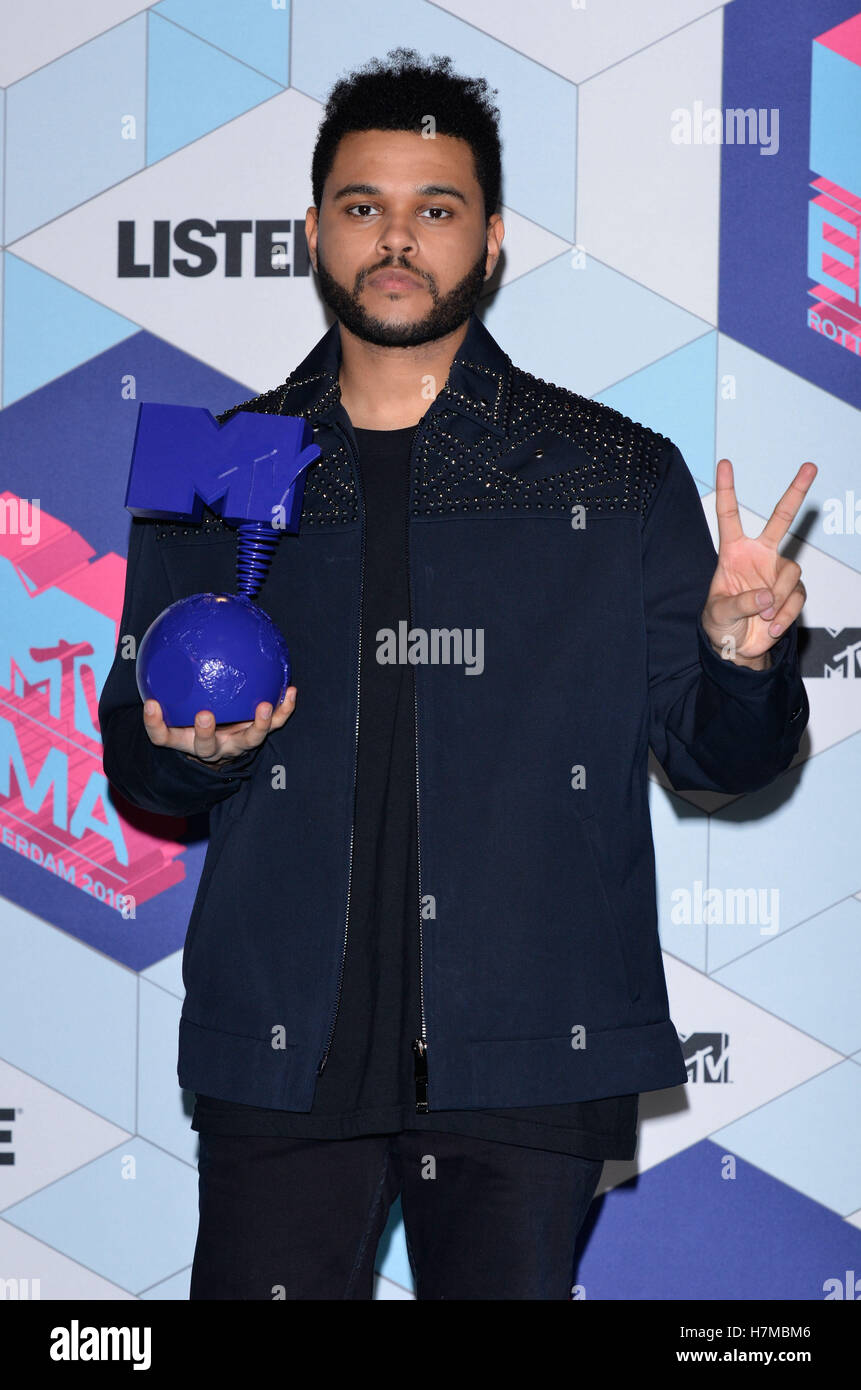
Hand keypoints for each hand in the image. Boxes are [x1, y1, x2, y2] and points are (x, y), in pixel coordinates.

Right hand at [142, 689, 296, 765]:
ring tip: (265, 707)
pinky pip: (273, 725)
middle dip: (204, 732)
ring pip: (248, 741)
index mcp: (182, 738)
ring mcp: (234, 744)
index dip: (154, 724)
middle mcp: (207, 745)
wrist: (217, 741)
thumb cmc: (191, 714)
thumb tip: (165, 636)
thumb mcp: (178, 702)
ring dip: (258, 725)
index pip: (162, 735)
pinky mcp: (256, 737)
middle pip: (205, 745)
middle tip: (204, 715)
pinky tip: (291, 691)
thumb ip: (171, 679)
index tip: (150, 706)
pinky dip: (283, 710)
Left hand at [700, 459, 816, 666]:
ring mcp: (778, 572)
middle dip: (796, 493)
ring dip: (778, 597)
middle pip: (781, 519)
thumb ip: (739, 603)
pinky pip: (796, 597)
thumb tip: (765, 596)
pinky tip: (771, 626)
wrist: (737, 647)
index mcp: (733, 552)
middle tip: (810, 466)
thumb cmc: (720, 624)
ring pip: (791, 572)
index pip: (729, 515)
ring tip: (763, 616)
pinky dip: (784, 614)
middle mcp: (759, 556)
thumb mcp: (719, 613)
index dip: (728, 489)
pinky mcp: (792, 592)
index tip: (725, 463)